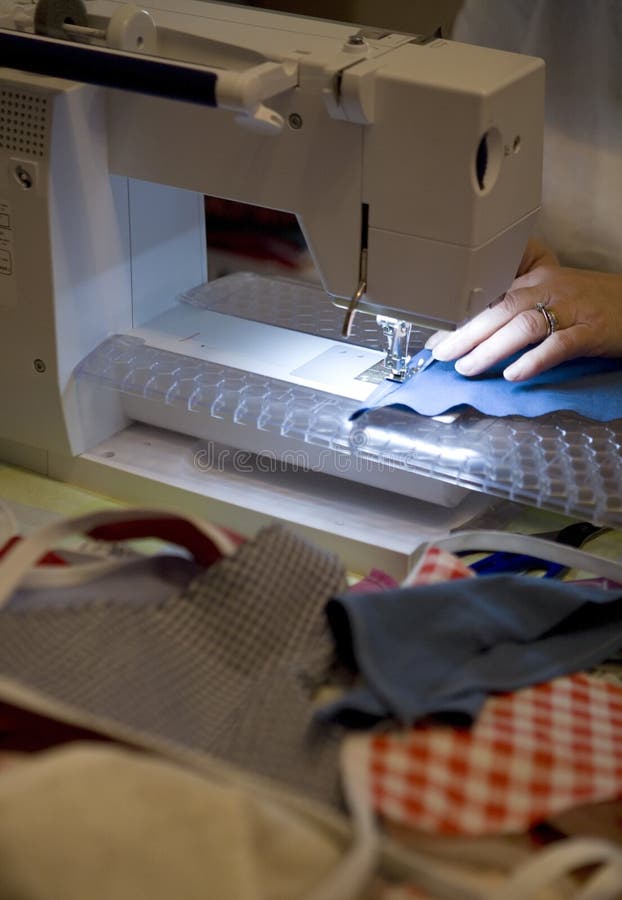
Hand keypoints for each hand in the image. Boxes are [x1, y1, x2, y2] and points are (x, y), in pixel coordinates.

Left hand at [429, 239, 621, 380]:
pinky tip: (514, 374)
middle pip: (500, 307)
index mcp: (535, 280)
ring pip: (524, 324)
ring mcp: (570, 309)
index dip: (460, 317)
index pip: (489, 296)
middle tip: (441, 352)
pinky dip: (534, 359)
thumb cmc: (589, 302)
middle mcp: (549, 289)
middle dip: (466, 331)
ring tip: (467, 367)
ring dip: (491, 348)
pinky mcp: (590, 331)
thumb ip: (514, 306)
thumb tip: (471, 333)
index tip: (435, 336)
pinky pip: (559, 344)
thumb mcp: (549, 292)